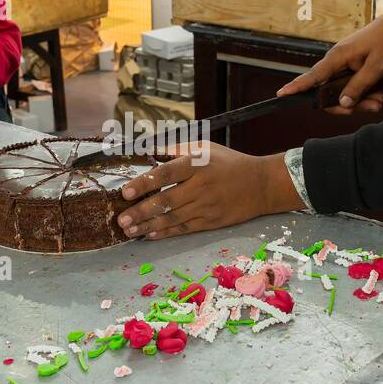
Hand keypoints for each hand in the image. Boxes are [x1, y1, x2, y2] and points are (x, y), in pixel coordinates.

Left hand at [117, 143, 300, 240]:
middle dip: (141, 212)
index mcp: (198, 164)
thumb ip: (176, 150)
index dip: (144, 183)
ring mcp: (207, 206)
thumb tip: (147, 149)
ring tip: (129, 231)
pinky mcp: (212, 222)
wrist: (261, 184)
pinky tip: (150, 235)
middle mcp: (201, 186)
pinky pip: (185, 229)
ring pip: (173, 219)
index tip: (125, 192)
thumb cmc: (229, 163)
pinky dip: (166, 233)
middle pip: (166, 201)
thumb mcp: (204, 148)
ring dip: (148, 226)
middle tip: (120, 220)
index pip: (166, 174)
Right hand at [276, 5, 382, 115]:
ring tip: (380, 101)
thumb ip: (359, 86)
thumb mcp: (377, 67)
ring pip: (343, 92)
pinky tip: (379, 95)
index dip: (297, 87)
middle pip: (329, 92)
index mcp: (338, 56)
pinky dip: (363, 93)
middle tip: (374, 106)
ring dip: (360, 101)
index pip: (313, 76)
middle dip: (348, 105)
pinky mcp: (353, 68)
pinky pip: (351, 86)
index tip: (281, 94)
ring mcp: (344, 65)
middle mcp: (337, 61)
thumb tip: (342, 103)